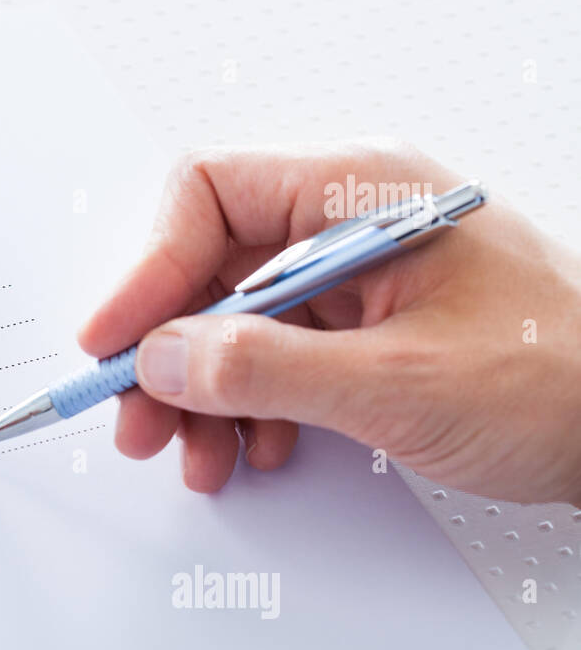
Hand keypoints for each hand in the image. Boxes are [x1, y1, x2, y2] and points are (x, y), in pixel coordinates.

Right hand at [79, 140, 580, 504]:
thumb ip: (266, 369)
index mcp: (356, 195)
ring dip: (203, 392)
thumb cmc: (569, 378)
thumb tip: (163, 359)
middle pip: (210, 267)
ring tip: (198, 454)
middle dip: (167, 350)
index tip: (113, 341)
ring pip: (235, 321)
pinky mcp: (365, 327)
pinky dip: (252, 406)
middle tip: (138, 416)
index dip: (147, 269)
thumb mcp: (400, 382)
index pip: (207, 196)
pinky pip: (277, 355)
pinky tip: (261, 447)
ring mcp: (356, 278)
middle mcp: (347, 225)